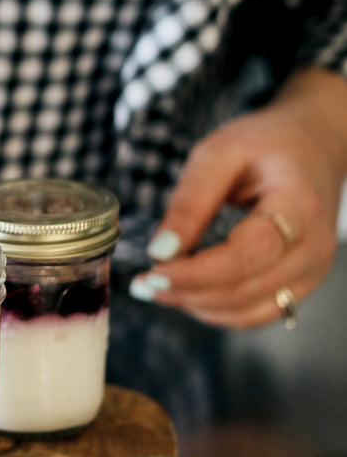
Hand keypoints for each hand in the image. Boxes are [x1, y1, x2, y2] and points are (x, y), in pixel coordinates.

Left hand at [129, 69, 346, 327]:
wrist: (313, 146)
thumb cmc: (266, 144)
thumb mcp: (219, 154)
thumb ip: (190, 202)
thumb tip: (159, 251)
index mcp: (299, 205)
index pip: (247, 254)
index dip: (197, 270)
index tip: (154, 268)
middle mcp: (313, 245)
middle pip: (246, 288)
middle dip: (188, 291)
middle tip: (142, 282)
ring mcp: (312, 270)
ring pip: (249, 310)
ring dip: (198, 305)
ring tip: (157, 288)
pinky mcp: (302, 284)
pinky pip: (257, 313)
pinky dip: (217, 310)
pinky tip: (187, 294)